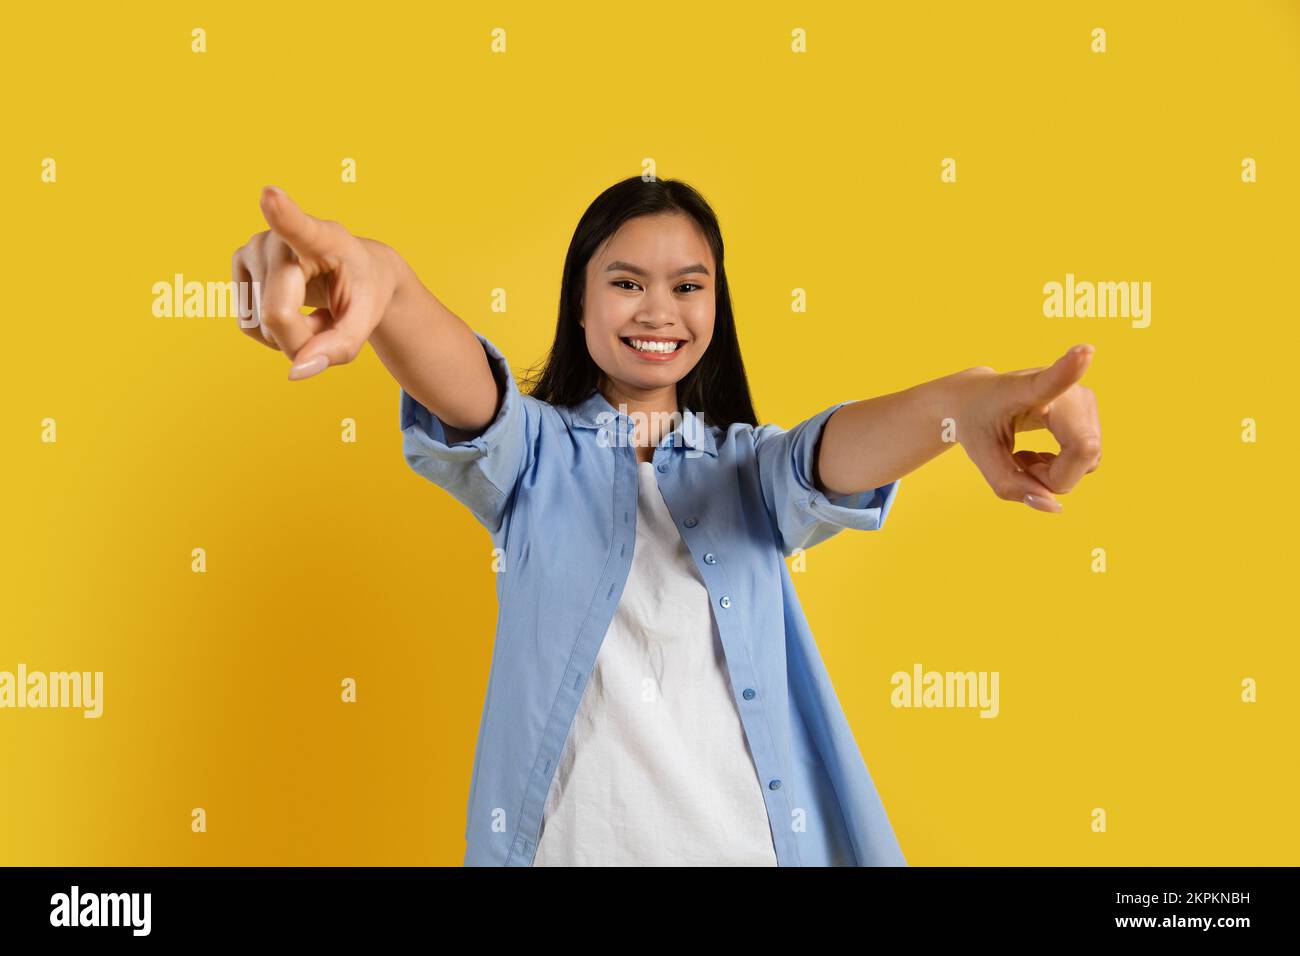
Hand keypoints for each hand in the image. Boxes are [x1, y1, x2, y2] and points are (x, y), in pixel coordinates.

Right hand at [230, 186, 397, 378]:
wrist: (356, 271)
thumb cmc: (364, 291)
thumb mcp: (365, 323)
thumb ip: (339, 349)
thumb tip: (296, 371)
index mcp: (325, 238)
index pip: (299, 226)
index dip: (282, 214)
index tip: (270, 196)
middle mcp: (282, 236)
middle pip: (278, 315)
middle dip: (303, 340)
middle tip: (331, 322)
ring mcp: (255, 246)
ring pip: (262, 324)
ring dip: (291, 335)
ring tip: (316, 310)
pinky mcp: (239, 261)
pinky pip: (249, 323)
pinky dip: (273, 332)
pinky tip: (293, 311)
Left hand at [952, 344, 1101, 512]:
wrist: (976, 399)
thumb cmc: (976, 423)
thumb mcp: (982, 459)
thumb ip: (1011, 487)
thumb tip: (1054, 506)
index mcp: (1024, 389)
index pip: (1050, 381)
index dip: (1070, 369)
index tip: (1085, 351)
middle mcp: (1063, 389)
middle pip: (1083, 452)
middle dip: (1052, 476)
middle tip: (1020, 464)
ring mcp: (1084, 398)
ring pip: (1089, 460)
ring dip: (1055, 473)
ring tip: (1024, 457)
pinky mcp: (1091, 409)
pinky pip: (1089, 457)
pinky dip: (1063, 467)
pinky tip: (1038, 455)